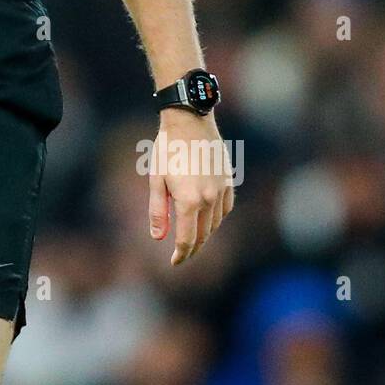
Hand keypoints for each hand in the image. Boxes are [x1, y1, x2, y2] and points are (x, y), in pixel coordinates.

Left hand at [147, 109, 234, 264]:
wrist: (189, 122)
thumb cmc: (167, 149)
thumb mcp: (157, 180)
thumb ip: (158, 211)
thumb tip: (158, 238)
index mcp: (189, 201)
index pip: (187, 239)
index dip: (181, 255)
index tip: (175, 263)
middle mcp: (209, 199)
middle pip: (203, 235)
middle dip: (192, 249)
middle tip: (183, 256)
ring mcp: (221, 190)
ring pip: (215, 224)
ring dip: (204, 234)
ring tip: (192, 238)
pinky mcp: (228, 181)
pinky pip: (225, 209)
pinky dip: (216, 218)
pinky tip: (207, 219)